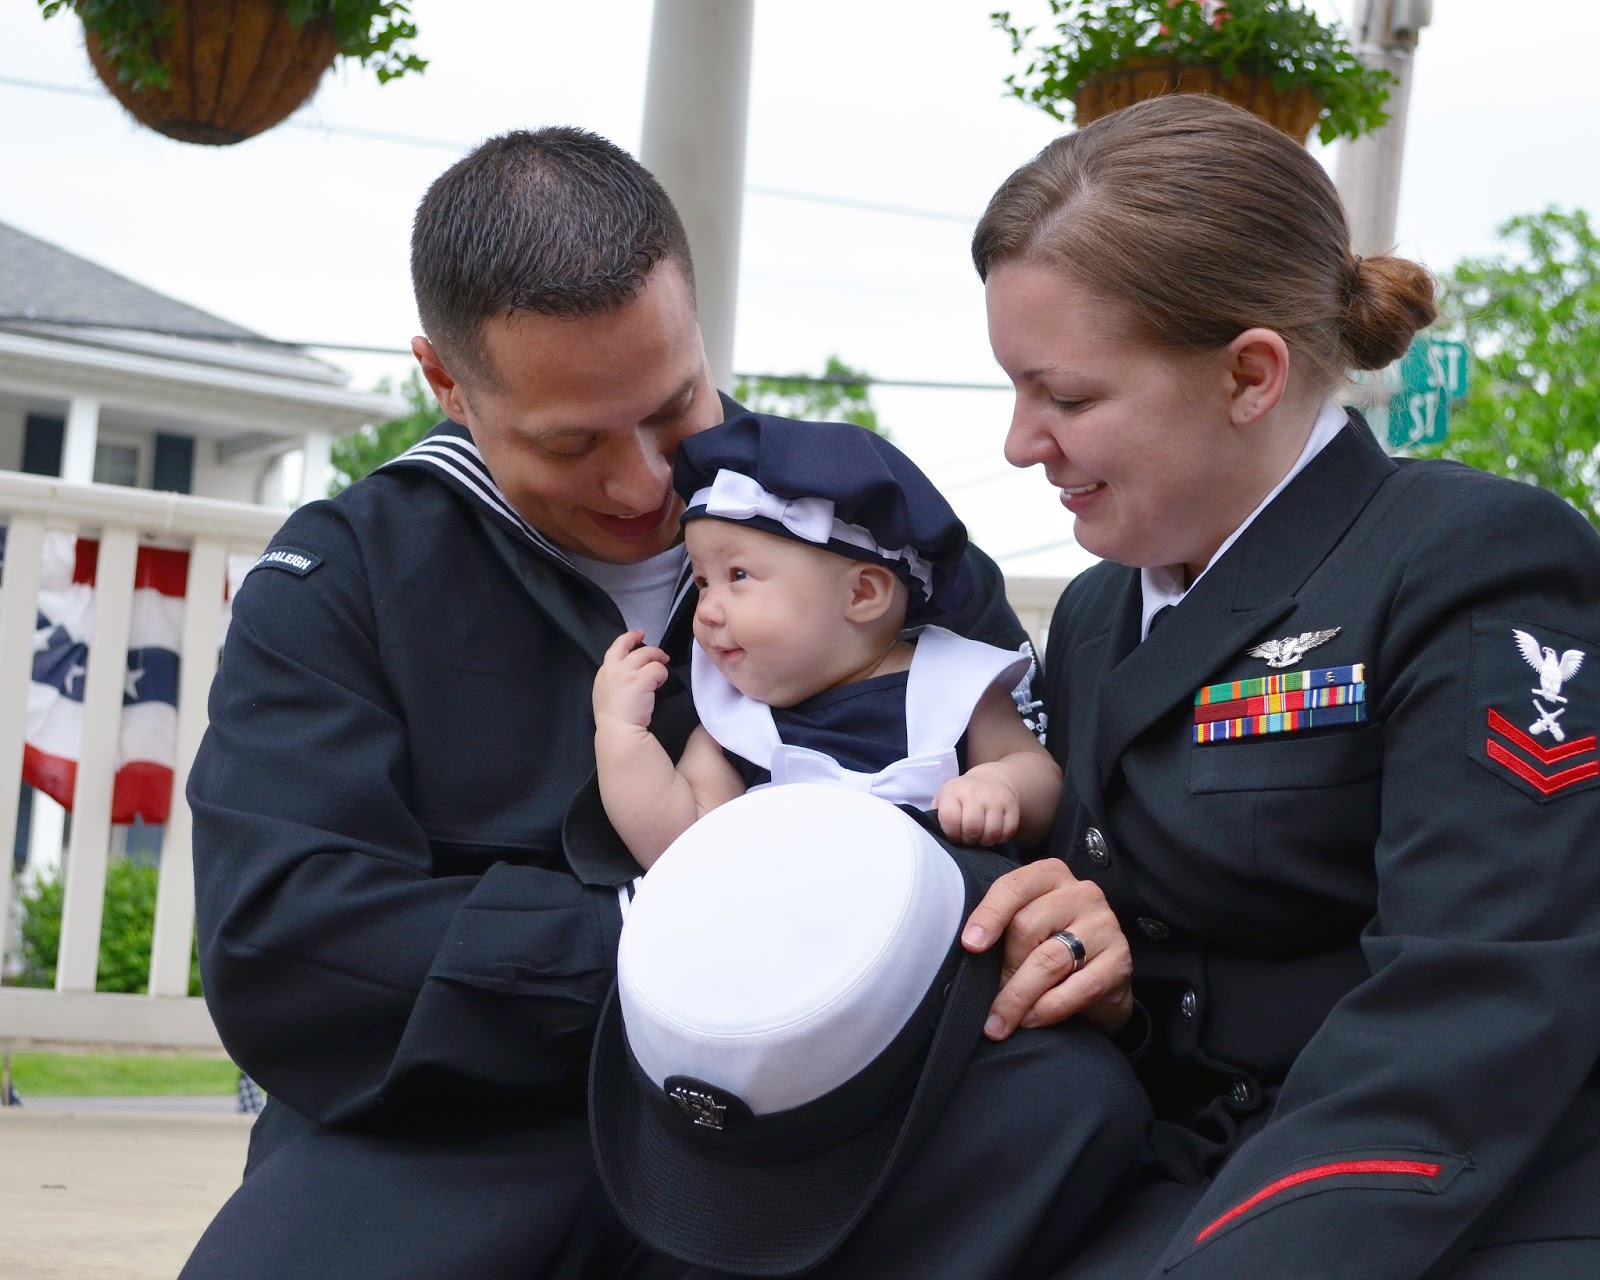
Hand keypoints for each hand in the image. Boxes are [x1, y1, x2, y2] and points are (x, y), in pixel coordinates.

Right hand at [593, 631, 669, 731]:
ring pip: (647, 654)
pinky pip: (658, 669)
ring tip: (661, 675)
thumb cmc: (614, 721)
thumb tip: (629, 672)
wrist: (618, 733)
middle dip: (649, 648)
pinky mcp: (640, 680)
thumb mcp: (606, 694)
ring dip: (658, 662)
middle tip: (662, 655)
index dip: (628, 638)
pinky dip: (662, 675)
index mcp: (603, 673)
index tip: (639, 635)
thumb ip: (614, 680)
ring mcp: (626, 673)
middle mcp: (613, 669)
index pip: (615, 648)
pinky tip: (659, 685)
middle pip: (631, 646)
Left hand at [934, 771, 1019, 846]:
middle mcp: (975, 794)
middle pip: (972, 828)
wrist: (990, 780)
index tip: (953, 835)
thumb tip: (932, 837)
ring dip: (984, 841)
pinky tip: (993, 833)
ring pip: (992, 832)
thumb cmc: (961, 796)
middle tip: (967, 838)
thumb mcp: (943, 799)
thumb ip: (936, 817)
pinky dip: (1000, 838)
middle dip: (968, 840)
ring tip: (979, 837)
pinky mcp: (1011, 807)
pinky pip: (1008, 831)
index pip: (950, 820)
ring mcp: (995, 800)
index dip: (951, 834)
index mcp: (954, 793)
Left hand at [960, 858, 1132, 1038]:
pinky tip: (1031, 1020)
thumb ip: (1001, 929)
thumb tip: (970, 955)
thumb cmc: (1050, 947)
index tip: (969, 945)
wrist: (1102, 980)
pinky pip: (1079, 987)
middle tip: (988, 1002)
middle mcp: (1081, 892)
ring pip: (1049, 960)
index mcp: (1050, 875)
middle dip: (1003, 970)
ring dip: (1018, 996)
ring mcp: (1105, 924)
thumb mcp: (1025, 928)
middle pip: (1027, 927)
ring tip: (1000, 1021)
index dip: (988, 916)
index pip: (1013, 887)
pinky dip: (1049, 1008)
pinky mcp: (1120, 959)